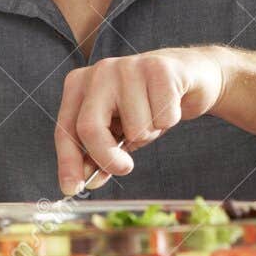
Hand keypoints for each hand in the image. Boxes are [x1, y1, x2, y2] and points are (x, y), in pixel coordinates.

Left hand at [54, 47, 226, 195]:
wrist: (188, 75)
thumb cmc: (147, 104)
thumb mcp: (118, 132)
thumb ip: (100, 153)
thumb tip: (87, 180)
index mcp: (80, 86)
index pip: (66, 129)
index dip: (68, 163)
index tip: (72, 189)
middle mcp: (99, 72)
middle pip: (89, 127)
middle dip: (107, 157)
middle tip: (124, 168)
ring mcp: (128, 66)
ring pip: (135, 127)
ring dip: (149, 133)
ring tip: (154, 116)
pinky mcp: (159, 68)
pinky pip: (163, 117)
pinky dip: (170, 120)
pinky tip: (170, 103)